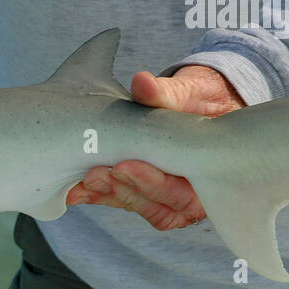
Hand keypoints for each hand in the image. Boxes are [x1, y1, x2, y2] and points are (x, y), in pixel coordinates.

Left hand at [65, 65, 245, 229]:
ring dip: (108, 194)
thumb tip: (142, 83)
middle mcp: (194, 194)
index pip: (184, 192)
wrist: (195, 107)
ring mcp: (167, 197)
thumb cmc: (201, 100)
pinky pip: (122, 199)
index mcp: (213, 174)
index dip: (154, 183)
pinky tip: (75, 190)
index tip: (124, 166)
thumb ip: (169, 93)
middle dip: (124, 189)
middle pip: (158, 204)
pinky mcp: (144, 194)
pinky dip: (99, 196)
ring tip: (83, 180)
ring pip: (137, 205)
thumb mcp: (192, 91)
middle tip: (95, 173)